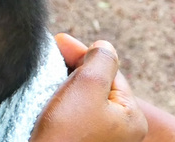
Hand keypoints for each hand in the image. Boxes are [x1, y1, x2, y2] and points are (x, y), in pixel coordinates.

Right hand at [30, 34, 147, 141]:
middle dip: (72, 70)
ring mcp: (98, 140)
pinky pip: (71, 118)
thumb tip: (103, 47)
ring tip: (44, 78)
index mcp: (132, 118)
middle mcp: (120, 132)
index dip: (83, 55)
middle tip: (49, 57)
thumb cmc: (66, 136)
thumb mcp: (88, 87)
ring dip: (63, 87)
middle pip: (96, 86)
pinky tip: (43, 101)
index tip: (58, 42)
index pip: (110, 72)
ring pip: (82, 101)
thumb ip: (101, 60)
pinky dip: (57, 105)